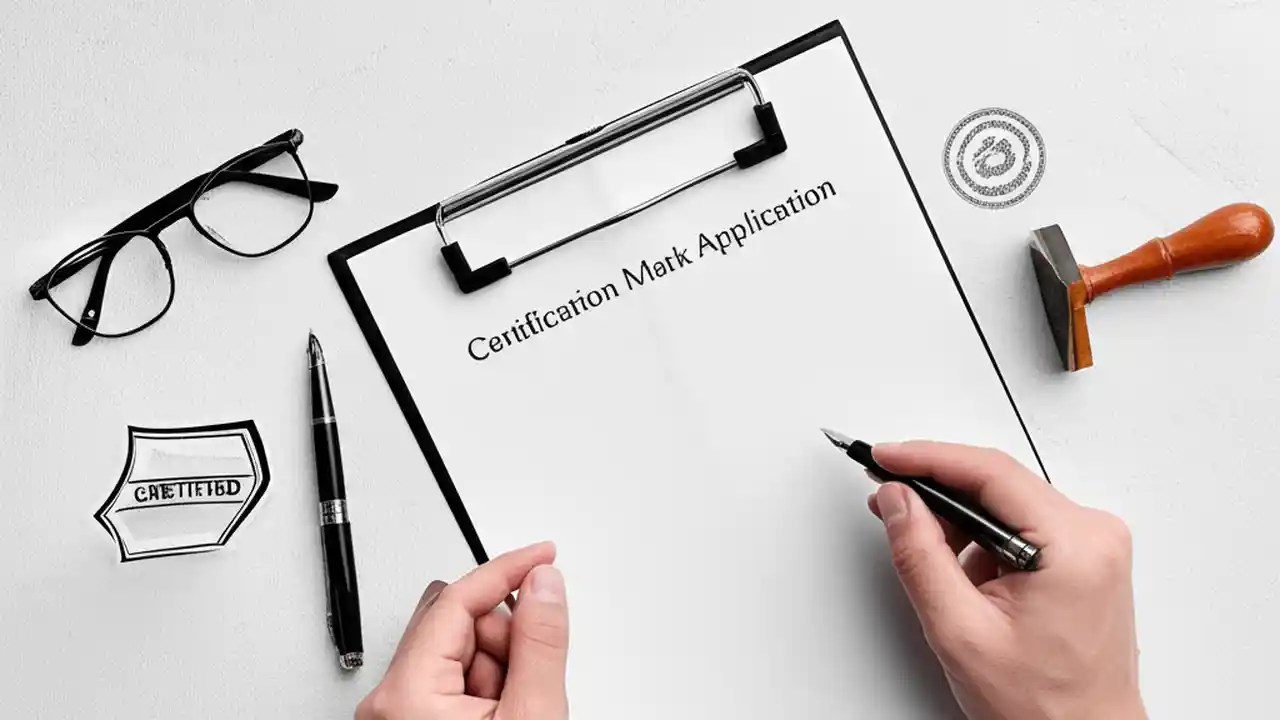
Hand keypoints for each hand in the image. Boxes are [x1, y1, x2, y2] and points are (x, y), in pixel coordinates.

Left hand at [356, 541, 568, 719]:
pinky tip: (504, 713)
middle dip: (503, 638)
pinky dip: (489, 687)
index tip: (541, 556)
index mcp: (405, 694)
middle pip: (458, 623)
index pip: (456, 600)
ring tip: (516, 707)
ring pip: (461, 649)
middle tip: (530, 672)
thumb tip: (544, 584)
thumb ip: (539, 644)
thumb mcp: (531, 715)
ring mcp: (398, 713)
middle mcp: (390, 700)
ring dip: (500, 666)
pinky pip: (455, 678)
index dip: (507, 571)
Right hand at [867, 441, 1145, 719]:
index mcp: (1075, 546)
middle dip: (936, 490)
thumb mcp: (960, 631)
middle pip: (998, 482)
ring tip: (932, 562)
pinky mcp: (1085, 555)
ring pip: (1006, 503)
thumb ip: (921, 556)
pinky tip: (965, 576)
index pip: (990, 472)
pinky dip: (983, 540)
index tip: (885, 456)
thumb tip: (898, 500)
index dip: (928, 457)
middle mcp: (1094, 534)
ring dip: (960, 522)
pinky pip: (1022, 524)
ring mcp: (1094, 543)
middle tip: (888, 499)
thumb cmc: (1043, 705)